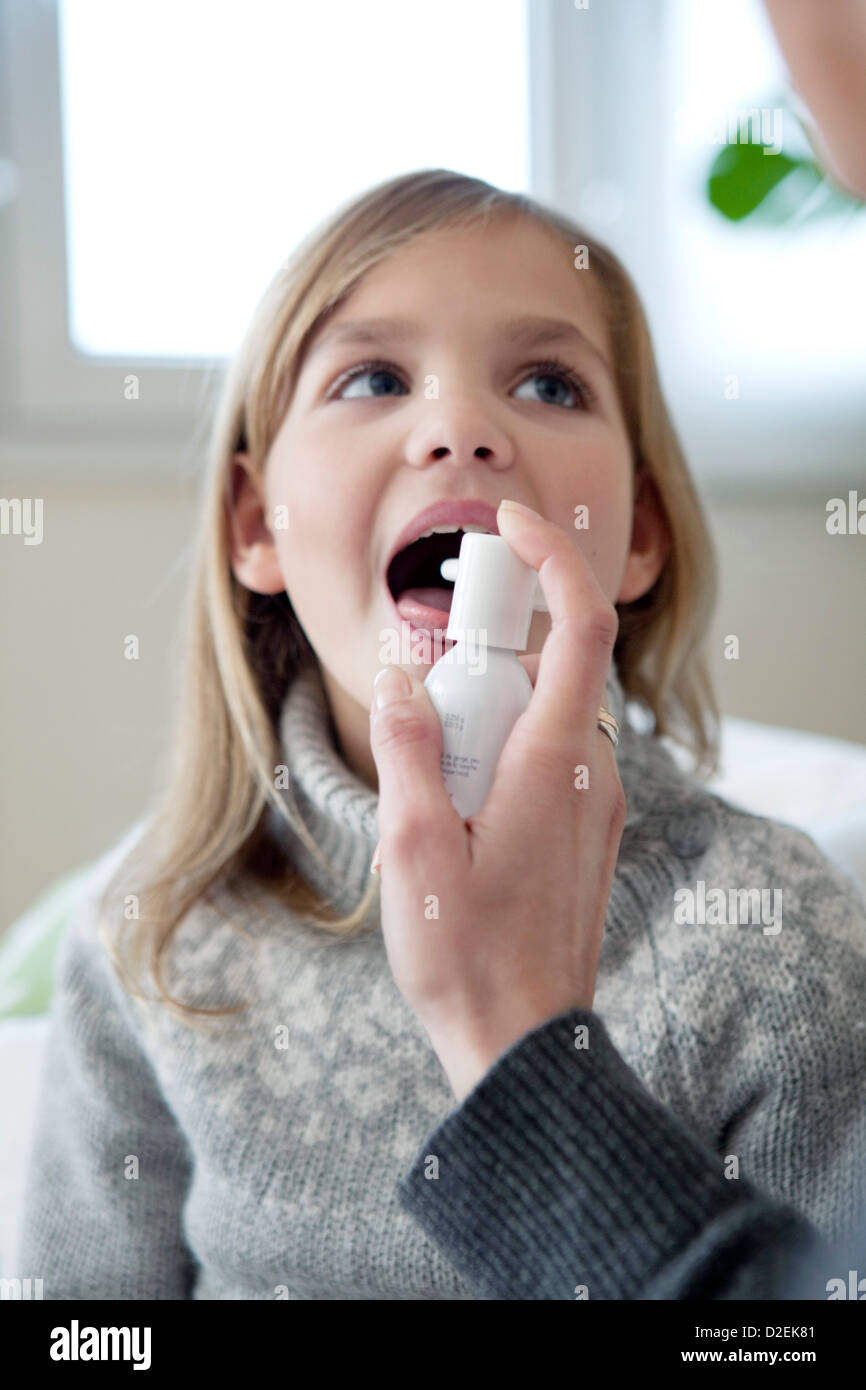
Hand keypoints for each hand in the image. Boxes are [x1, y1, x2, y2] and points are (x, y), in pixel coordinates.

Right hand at [368, 500, 626, 1102]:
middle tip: (417, 713)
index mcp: (555, 761)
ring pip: (539, 719)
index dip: (550, 559)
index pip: (579, 625)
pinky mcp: (584, 831)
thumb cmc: (466, 954)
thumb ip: (408, 748)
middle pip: (543, 671)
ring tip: (428, 799)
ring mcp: (594, 803)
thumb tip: (404, 678)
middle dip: (477, 667)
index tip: (507, 525)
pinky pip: (544, 761)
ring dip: (479, 725)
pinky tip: (453, 822)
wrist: (523, 1044)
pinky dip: (495, 759)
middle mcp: (591, 771)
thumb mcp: (412, 846)